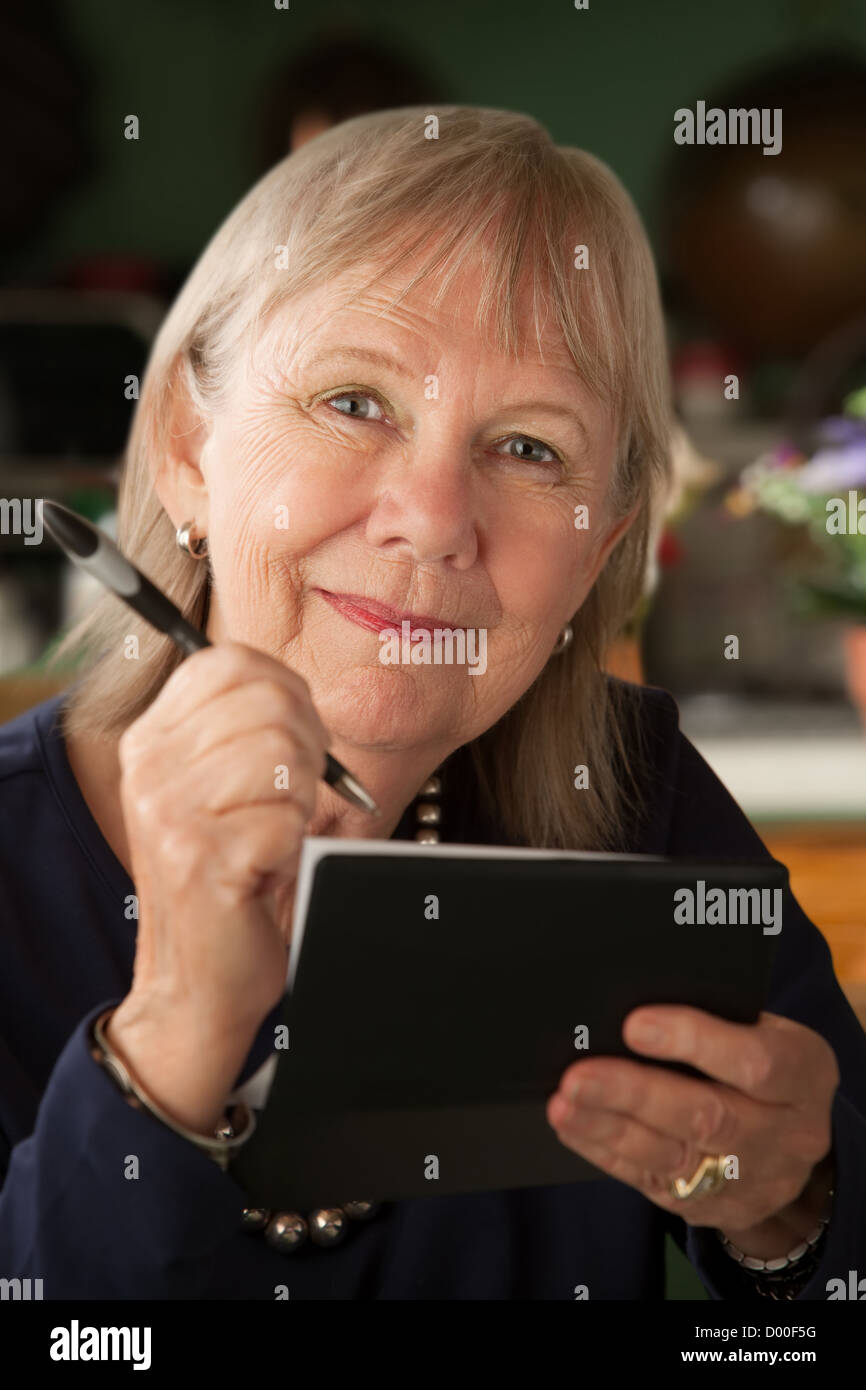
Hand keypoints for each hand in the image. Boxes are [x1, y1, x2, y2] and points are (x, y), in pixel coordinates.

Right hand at [106, 642, 329, 1133]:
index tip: (297, 734)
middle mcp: (151, 769)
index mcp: (150, 741)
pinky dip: (296, 843)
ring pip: (283, 753)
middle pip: (268, 701)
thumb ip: (238, 731)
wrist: (195, 985)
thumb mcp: (213, 792)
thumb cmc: (222, 884)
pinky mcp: (204, 858)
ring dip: (301, 798)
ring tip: (276, 832)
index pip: (229, 662)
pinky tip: (269, 867)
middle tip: (295, 795)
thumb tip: (289, 686)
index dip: (286, 689)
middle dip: (307, 746)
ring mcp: (171, 813)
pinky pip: (289, 816)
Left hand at [547, 1007, 838, 1256]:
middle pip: (706, 1117)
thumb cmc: (764, 1063)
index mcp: (804, 1073)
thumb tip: (632, 998)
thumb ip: (718, 1018)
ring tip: (562, 1104)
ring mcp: (751, 1178)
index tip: (634, 1025)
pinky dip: (606, 1151)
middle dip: (633, 1094)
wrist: (795, 1143)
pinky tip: (574, 1127)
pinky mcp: (713, 1206)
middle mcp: (785, 1133)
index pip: (754, 1061)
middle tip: (577, 1076)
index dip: (694, 1041)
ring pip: (671, 1156)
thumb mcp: (766, 1032)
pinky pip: (651, 1181)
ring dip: (608, 1128)